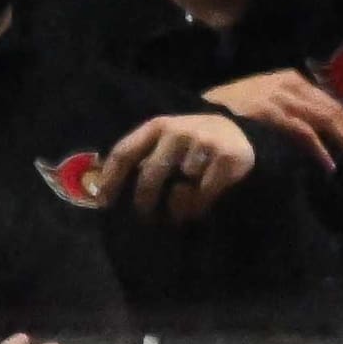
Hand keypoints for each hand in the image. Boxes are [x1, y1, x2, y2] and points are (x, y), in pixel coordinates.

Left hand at [101, 107, 260, 220]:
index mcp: (157, 126)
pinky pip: (204, 194)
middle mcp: (178, 132)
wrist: (238, 133)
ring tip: (178, 214)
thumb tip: (106, 186)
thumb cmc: (194, 143)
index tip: (104, 202)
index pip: (125, 152)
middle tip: (145, 218)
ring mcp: (203, 144)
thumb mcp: (167, 139)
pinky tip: (197, 210)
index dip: (112, 179)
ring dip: (177, 208)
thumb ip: (143, 154)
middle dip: (144, 201)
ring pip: (180, 189)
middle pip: (150, 174)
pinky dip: (198, 207)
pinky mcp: (226, 159)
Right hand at [204, 66, 342, 171]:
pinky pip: (303, 131)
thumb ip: (295, 111)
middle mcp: (289, 83)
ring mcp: (280, 96)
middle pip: (333, 110)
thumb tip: (323, 134)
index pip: (330, 102)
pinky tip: (329, 165)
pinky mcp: (270, 110)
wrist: (201, 110)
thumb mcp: (268, 101)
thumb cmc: (234, 109)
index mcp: (291, 79)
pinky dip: (319, 149)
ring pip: (325, 118)